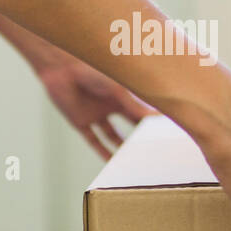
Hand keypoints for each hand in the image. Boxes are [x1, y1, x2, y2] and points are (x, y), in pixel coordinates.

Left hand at [37, 58, 153, 159]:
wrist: (61, 69)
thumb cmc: (91, 70)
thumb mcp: (117, 90)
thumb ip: (134, 106)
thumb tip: (155, 118)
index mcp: (122, 93)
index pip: (142, 110)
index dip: (154, 120)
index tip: (168, 130)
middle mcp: (111, 104)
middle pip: (130, 123)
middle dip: (142, 134)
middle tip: (155, 147)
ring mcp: (96, 114)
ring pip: (112, 135)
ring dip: (122, 146)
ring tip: (137, 159)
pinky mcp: (81, 122)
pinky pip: (93, 140)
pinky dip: (101, 151)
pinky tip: (112, 161)